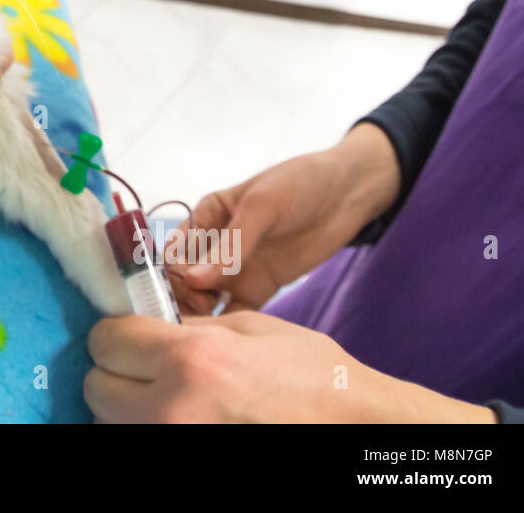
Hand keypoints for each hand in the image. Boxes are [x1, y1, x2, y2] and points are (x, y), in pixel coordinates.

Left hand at [84, 311, 495, 422]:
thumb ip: (186, 327)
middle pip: (97, 386)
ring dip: (128, 406)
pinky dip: (146, 427)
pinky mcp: (181, 466)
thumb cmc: (311, 377)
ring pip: (110, 420)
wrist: (353, 430)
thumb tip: (145, 327)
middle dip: (118, 372)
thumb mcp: (248, 329)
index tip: (134, 337)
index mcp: (189, 361)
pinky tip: (179, 418)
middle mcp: (171, 410)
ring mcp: (173, 446)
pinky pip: (136, 440)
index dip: (118, 334)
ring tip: (172, 398)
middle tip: (151, 369)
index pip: (105, 340)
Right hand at [168, 123, 400, 314]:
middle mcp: (214, 245)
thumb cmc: (300, 184)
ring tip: (214, 330)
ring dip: (203, 314)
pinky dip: (231, 325)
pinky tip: (234, 338)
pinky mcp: (259, 287)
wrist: (349, 193)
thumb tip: (194, 279)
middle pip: (184, 279)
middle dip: (186, 297)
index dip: (175, 272)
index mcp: (206, 217)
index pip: (174, 250)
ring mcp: (236, 268)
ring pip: (205, 298)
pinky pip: (237, 311)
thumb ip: (231, 244)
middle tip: (206, 310)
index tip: (191, 289)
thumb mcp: (263, 206)